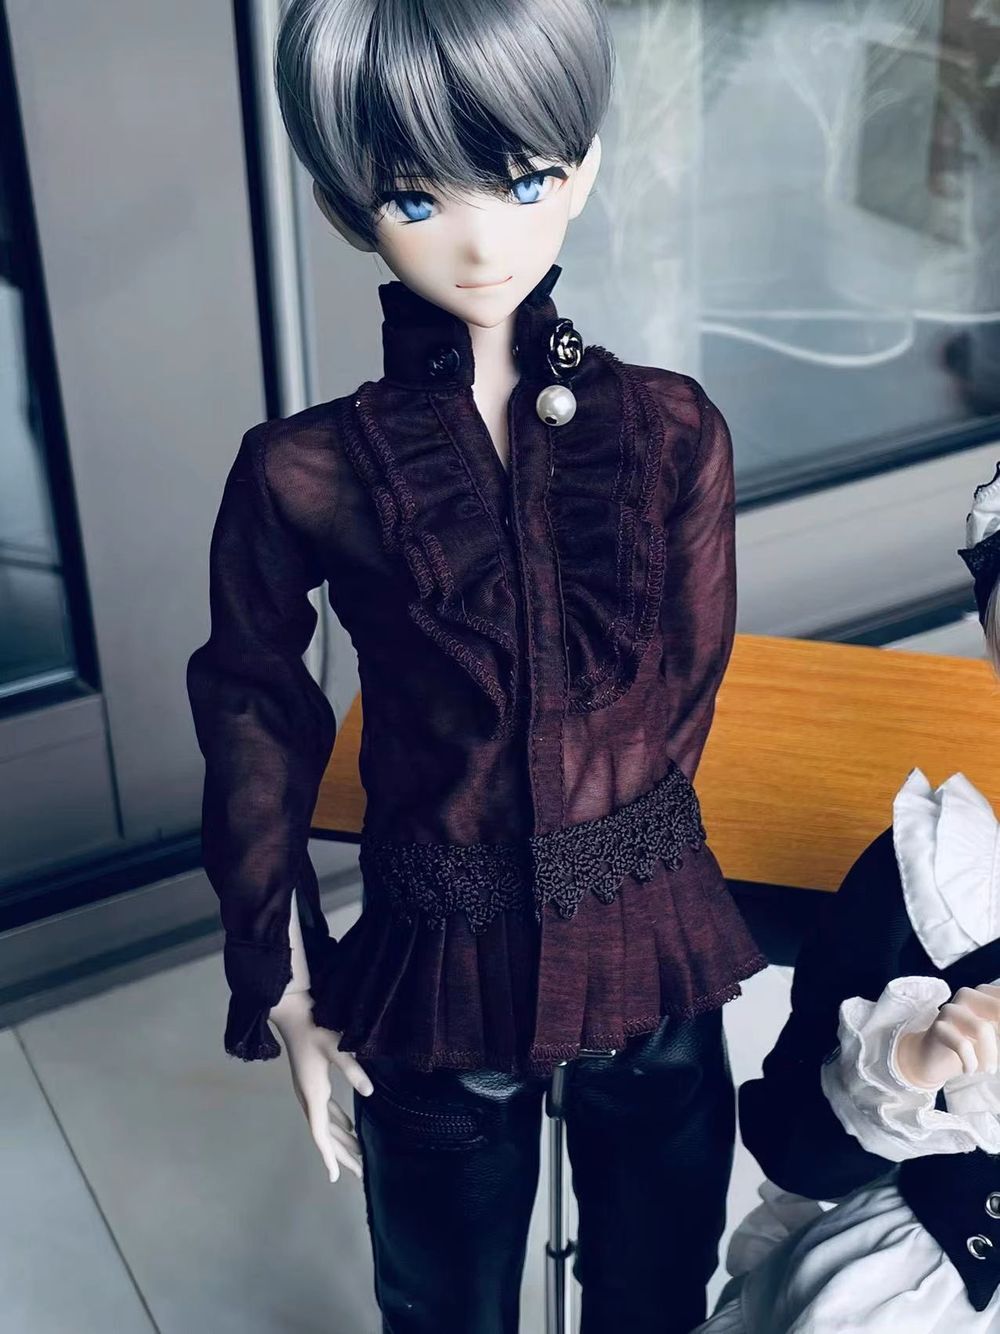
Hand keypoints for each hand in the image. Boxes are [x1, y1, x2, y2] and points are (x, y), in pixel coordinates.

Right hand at [267, 989, 374, 1183]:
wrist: (292, 1013)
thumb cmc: (314, 1028)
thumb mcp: (336, 1048)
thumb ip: (352, 1070)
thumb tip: (369, 1093)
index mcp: (313, 1093)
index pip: (321, 1134)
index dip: (330, 1157)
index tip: (337, 1178)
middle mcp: (308, 1097)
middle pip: (325, 1135)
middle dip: (342, 1155)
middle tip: (360, 1174)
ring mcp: (308, 1091)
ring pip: (325, 1124)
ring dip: (341, 1140)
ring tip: (359, 1155)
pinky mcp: (312, 1082)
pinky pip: (326, 1111)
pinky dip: (339, 1122)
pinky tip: (350, 1126)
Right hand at [895, 983, 999, 1088]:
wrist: (932, 1058)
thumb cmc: (971, 1047)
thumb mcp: (995, 1038)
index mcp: (984, 995)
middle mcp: (967, 996)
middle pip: (998, 1007)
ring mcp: (951, 1010)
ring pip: (982, 1029)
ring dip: (990, 1054)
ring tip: (989, 1069)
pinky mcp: (938, 1027)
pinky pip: (962, 1045)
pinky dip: (970, 1062)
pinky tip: (969, 1069)